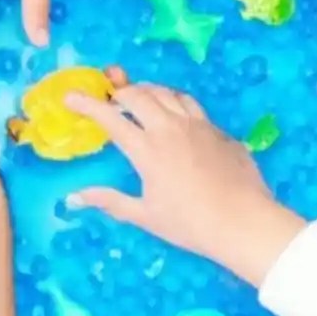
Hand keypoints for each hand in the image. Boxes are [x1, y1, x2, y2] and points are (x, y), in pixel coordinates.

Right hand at [64, 84, 305, 285]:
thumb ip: (109, 201)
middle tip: (110, 101)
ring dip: (147, 91)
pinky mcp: (219, 130)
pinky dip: (174, 103)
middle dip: (118, 92)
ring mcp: (198, 125)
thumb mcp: (144, 215)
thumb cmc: (191, 223)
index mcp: (147, 149)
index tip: (71, 97)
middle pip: (138, 95)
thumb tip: (74, 197)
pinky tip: (175, 116)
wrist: (245, 222)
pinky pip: (191, 105)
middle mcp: (170, 128)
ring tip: (139, 98)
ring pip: (167, 93)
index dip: (87, 104)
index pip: (110, 118)